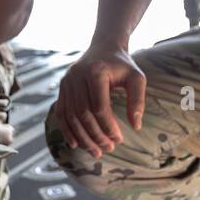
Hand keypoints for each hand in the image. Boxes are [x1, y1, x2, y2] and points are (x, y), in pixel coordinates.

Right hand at [53, 42, 146, 157]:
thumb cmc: (122, 65)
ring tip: (95, 152)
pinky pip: (61, 112)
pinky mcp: (62, 86)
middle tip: (108, 149)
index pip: (99, 107)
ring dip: (82, 137)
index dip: (108, 126)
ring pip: (71, 116)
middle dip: (95, 135)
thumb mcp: (136, 78)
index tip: (119, 139)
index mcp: (96, 72)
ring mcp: (67, 81)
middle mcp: (77, 76)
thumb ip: (138, 100)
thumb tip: (136, 126)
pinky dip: (67, 129)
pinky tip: (75, 144)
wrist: (104, 47)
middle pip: (83, 114)